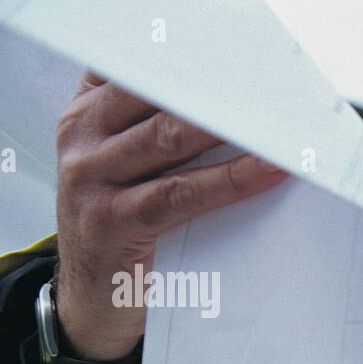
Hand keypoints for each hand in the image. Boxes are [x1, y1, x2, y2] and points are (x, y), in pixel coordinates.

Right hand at [53, 69, 288, 362]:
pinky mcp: (111, 221)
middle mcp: (81, 134)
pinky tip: (267, 172)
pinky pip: (180, 193)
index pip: (143, 67)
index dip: (197, 62)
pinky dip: (230, 180)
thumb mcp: (128, 167)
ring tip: (281, 125)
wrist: (93, 301)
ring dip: (233, 130)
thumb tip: (245, 104)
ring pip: (169, 137)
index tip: (252, 65)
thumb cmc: (125, 226)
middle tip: (277, 91)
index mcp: (87, 110)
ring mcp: (90, 177)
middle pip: (160, 95)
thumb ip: (160, 128)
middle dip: (223, 92)